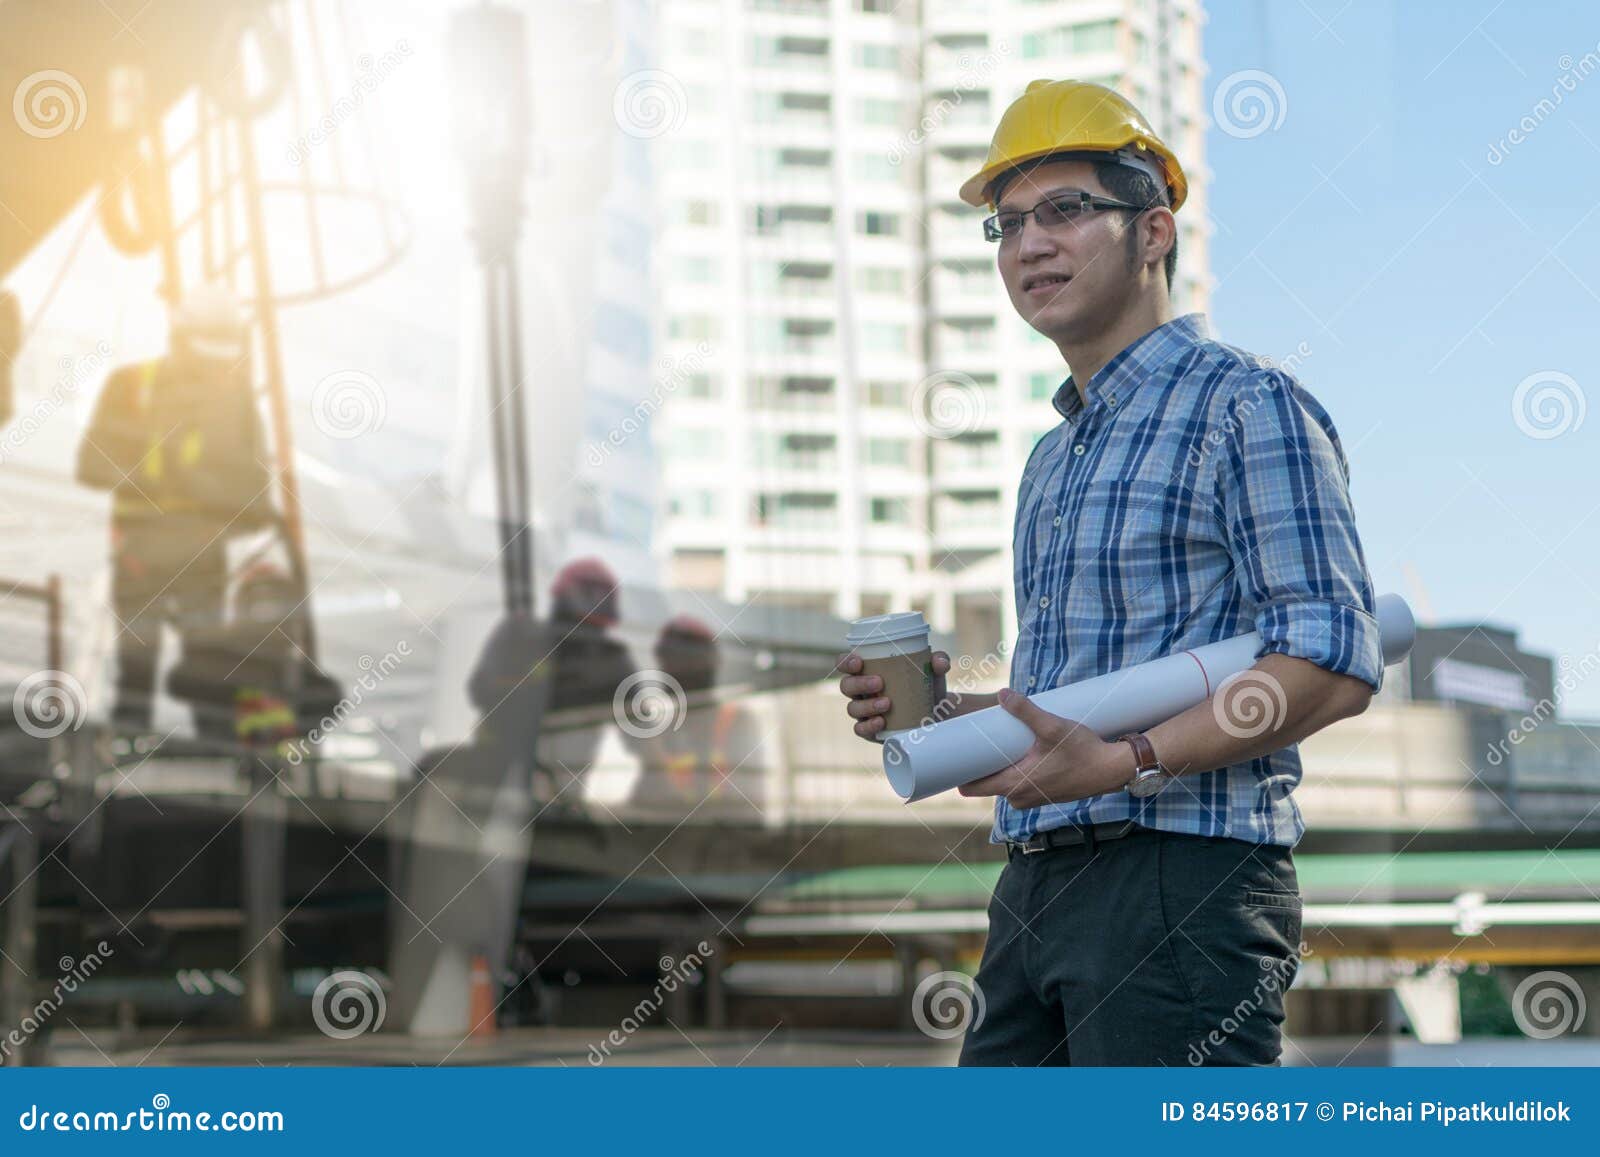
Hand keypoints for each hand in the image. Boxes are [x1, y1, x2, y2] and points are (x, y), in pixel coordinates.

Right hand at [836, 650, 950, 740]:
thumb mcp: (933, 671)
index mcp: (867, 671)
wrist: (936, 714)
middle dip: (859, 683)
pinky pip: (860, 729)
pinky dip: (868, 726)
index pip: (845, 663)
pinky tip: (881, 722)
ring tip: (887, 704)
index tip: (859, 662)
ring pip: (852, 708)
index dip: (845, 662)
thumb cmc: (925, 685)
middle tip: (880, 682)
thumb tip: (939, 662)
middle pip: (846, 686)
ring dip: (867, 705)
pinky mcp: (870, 730)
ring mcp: (864, 711)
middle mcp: (860, 691)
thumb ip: (938, 661)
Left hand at [958, 687, 1129, 807]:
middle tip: (975, 740)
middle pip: (986, 784)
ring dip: (998, 767)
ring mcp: (1031, 799)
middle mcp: (1020, 798)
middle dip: (979, 765)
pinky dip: (1014, 771)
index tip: (953, 756)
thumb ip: (1026, 711)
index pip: (973, 787)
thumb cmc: (1084, 751)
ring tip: (995, 743)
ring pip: (1003, 784)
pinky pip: (1018, 785)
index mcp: (1015, 785)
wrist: (1113, 769)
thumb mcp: (1053, 727)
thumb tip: (1003, 694)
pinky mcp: (1043, 795)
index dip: (959, 773)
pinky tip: (1016, 753)